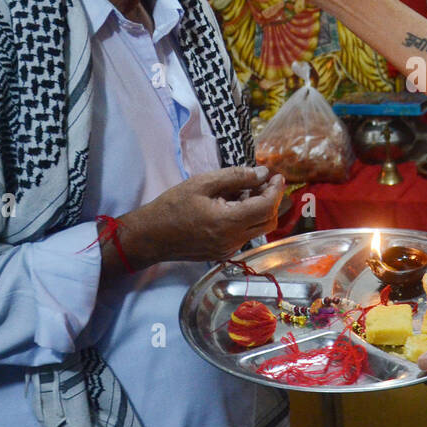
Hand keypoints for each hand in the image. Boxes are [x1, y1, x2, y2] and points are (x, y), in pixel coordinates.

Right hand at [119, 165, 284, 268]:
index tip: (276, 175)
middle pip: (269, 220)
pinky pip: (245, 235)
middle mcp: (233, 240)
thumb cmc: (172, 206)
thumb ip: (236, 177)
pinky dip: (248, 219)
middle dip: (273, 200)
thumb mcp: (203, 183)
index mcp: (228, 222)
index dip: (276, 189)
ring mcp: (229, 249)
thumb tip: (262, 173)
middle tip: (265, 181)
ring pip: (259, 229)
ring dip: (261, 209)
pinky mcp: (223, 253)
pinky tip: (235, 204)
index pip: (267, 206)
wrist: (150, 236)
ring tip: (247, 190)